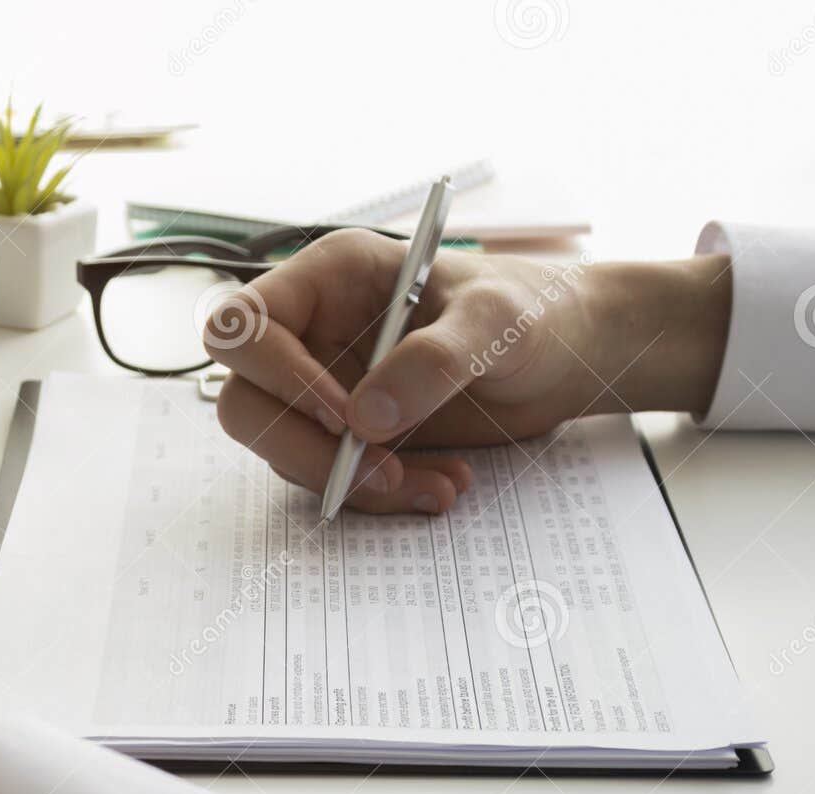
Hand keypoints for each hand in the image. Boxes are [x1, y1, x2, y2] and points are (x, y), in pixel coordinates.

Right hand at [205, 229, 730, 513]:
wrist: (571, 357)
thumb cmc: (537, 312)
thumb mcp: (500, 323)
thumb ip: (435, 361)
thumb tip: (367, 420)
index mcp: (328, 277)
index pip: (243, 326)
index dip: (279, 376)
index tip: (347, 418)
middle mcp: (312, 330)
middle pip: (246, 400)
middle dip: (305, 450)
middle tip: (379, 475)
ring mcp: (324, 385)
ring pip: (285, 449)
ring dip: (351, 483)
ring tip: (437, 484)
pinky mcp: (348, 434)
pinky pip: (332, 477)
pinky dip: (381, 494)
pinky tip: (440, 484)